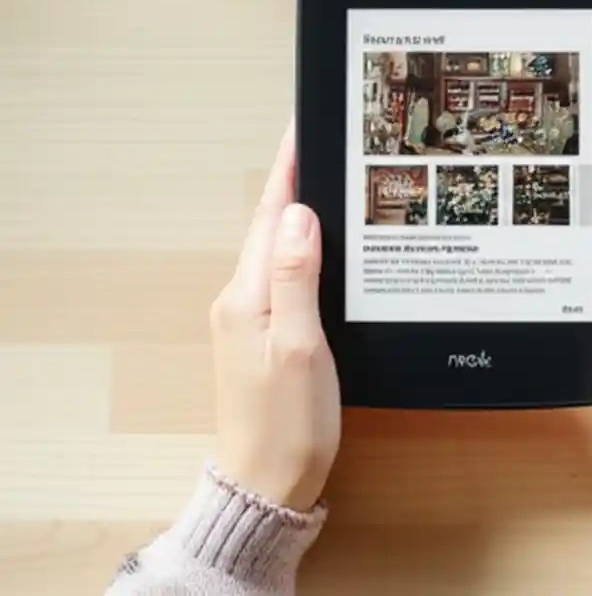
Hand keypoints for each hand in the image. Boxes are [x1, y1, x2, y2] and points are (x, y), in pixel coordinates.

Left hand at [209, 124, 340, 510]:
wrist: (268, 485)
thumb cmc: (289, 424)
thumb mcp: (299, 347)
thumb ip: (297, 278)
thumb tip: (299, 214)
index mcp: (248, 297)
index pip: (271, 218)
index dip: (289, 172)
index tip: (303, 128)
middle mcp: (241, 301)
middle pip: (271, 228)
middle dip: (295, 183)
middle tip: (324, 144)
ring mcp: (249, 321)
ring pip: (277, 252)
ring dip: (298, 215)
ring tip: (326, 181)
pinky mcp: (263, 339)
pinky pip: (284, 278)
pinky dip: (303, 252)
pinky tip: (323, 248)